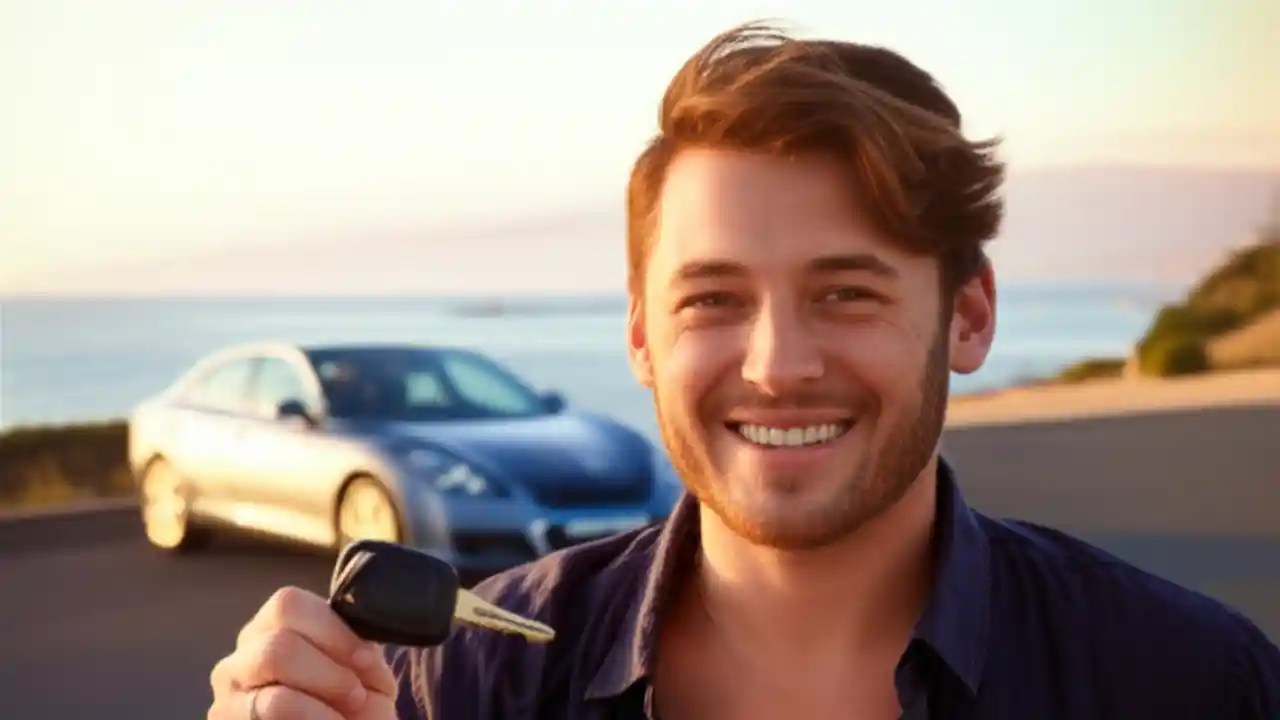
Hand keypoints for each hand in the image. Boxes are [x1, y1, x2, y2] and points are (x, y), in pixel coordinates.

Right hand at [209, 586, 398, 718]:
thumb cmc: (352, 706)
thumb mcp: (364, 671)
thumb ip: (357, 645)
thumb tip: (360, 637)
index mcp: (273, 629)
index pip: (288, 605)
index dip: (333, 631)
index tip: (365, 660)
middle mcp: (241, 657)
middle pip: (277, 647)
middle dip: (328, 673)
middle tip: (356, 695)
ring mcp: (228, 698)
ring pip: (274, 693)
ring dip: (320, 703)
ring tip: (343, 717)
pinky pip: (272, 715)